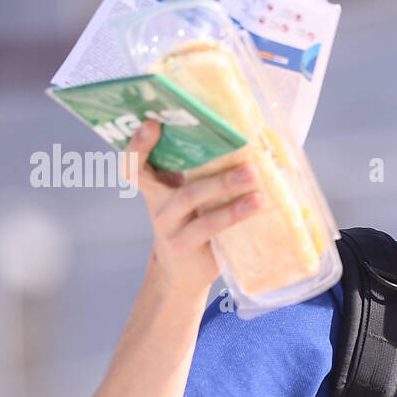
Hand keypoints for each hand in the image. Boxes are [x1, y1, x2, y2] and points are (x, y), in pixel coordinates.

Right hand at [121, 120, 266, 299]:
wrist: (183, 273)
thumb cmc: (195, 225)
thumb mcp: (195, 198)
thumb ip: (208, 173)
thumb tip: (261, 147)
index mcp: (156, 186)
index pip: (135, 164)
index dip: (138, 145)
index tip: (152, 124)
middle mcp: (158, 204)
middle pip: (171, 180)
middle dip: (204, 164)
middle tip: (242, 153)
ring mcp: (169, 226)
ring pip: (191, 198)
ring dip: (224, 185)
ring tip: (254, 176)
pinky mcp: (183, 245)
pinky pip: (209, 226)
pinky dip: (234, 213)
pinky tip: (256, 204)